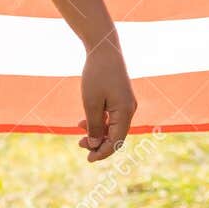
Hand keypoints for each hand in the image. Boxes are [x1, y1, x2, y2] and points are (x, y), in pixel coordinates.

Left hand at [77, 41, 135, 162]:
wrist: (104, 47)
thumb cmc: (97, 74)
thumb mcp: (91, 103)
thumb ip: (94, 126)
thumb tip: (96, 145)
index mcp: (125, 112)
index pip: (117, 141)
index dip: (103, 153)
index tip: (88, 159)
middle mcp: (129, 109)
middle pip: (116, 136)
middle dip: (99, 144)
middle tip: (80, 145)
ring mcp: (126, 103)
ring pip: (113, 127)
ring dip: (98, 133)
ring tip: (79, 134)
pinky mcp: (120, 97)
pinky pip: (112, 117)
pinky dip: (99, 122)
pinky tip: (83, 122)